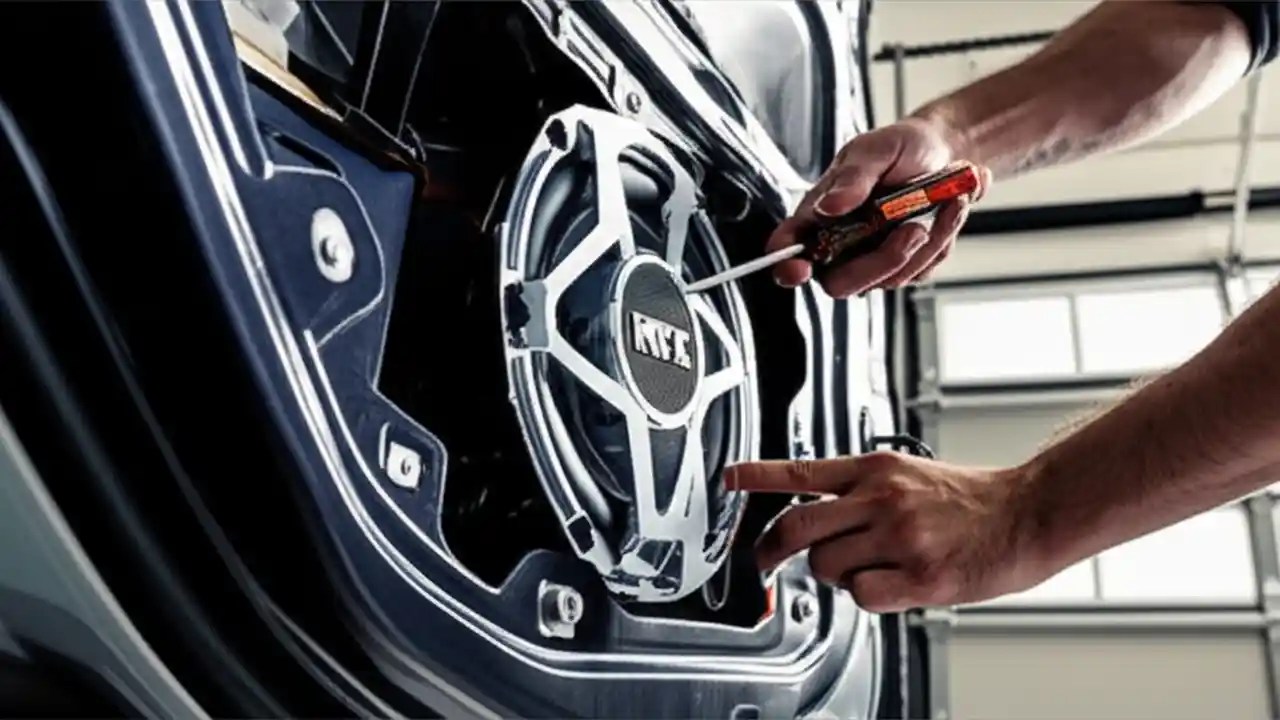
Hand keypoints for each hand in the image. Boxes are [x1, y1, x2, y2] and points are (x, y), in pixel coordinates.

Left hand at [724, 452, 1045, 611]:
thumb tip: (816, 517)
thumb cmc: (971, 500)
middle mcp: (881, 499)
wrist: (1025, 514)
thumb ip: (861, 491)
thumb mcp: (908, 474)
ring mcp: (899, 538)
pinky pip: (861, 595)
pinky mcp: (919, 577)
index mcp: (876, 469)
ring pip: (825, 566)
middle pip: (797, 525)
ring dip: (833, 575)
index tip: (730, 478)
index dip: (758, 475)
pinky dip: (866, 596)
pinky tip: (892, 585)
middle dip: (771, 549)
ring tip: (867, 568)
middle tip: (766, 561)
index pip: (802, 470)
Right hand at [768, 117, 990, 297]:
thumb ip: (851, 179)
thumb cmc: (901, 149)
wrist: (945, 153)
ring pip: (888, 279)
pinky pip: (920, 271)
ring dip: (925, 241)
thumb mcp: (875, 150)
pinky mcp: (905, 266)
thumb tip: (828, 207)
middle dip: (881, 261)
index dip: (786, 264)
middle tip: (913, 226)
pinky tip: (947, 211)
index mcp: (819, 214)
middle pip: (839, 283)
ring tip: (944, 201)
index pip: (789, 246)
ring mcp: (872, 259)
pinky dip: (941, 239)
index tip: (797, 269)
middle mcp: (840, 243)